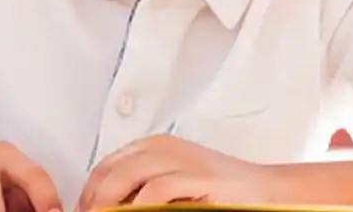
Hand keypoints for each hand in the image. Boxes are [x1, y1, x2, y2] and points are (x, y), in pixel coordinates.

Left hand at [77, 135, 273, 211]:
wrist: (268, 192)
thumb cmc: (221, 194)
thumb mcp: (173, 185)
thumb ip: (141, 191)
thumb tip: (107, 205)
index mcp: (153, 148)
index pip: (105, 166)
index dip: (89, 192)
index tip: (84, 211)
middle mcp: (164, 149)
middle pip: (110, 170)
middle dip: (94, 199)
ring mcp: (182, 161)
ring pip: (127, 175)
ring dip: (110, 202)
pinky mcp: (199, 178)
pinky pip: (157, 190)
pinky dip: (139, 206)